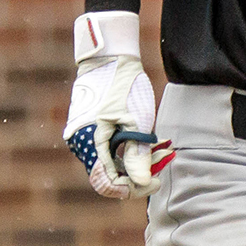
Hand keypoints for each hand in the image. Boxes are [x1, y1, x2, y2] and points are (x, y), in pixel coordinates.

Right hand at [63, 12, 172, 198]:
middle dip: (138, 172)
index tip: (156, 181)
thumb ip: (137, 155)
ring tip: (161, 148)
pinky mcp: (92, 130)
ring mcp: (85, 137)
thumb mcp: (136, 121)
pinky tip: (149, 142)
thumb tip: (141, 183)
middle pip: (110, 175)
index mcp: (90, 144)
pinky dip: (129, 149)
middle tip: (163, 160)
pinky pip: (109, 149)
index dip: (133, 188)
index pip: (108, 183)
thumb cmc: (124, 86)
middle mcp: (82, 145)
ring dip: (136, 161)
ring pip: (111, 162)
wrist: (111, 58)